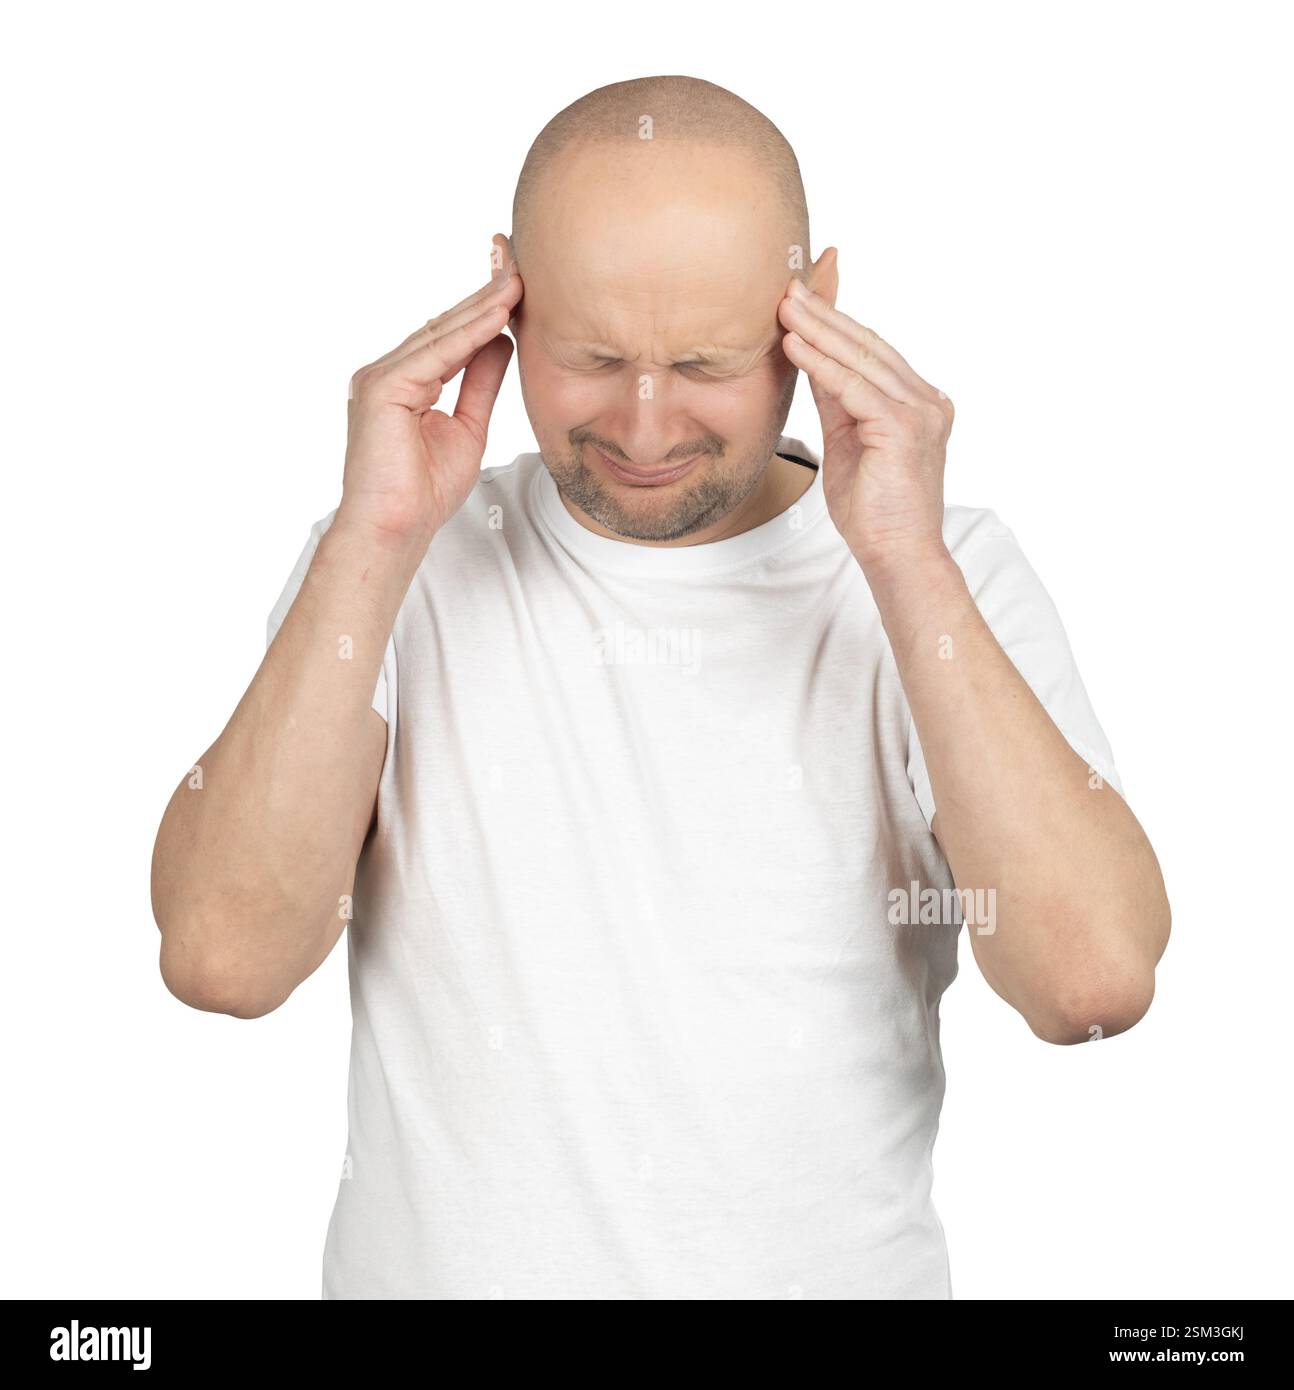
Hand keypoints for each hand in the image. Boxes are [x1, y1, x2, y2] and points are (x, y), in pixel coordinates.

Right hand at [336, 232, 523, 549]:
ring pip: (441, 333)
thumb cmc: (424, 491)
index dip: (484, 307)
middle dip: (484, 292)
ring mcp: (379, 376)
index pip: (450, 334)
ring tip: (520, 280)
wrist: (395, 528)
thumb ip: (480, 381)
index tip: (517, 280)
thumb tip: (502, 340)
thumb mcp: (469, 426)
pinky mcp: (382, 387)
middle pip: (444, 323)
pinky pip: (436, 353)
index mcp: (403, 380)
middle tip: (520, 260)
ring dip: (483, 306)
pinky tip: (499, 315)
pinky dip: (469, 333)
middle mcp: (387, 371)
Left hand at [777, 248, 953, 572]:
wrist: (897, 554)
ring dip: (818, 330)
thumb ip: (836, 401)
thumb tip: (810, 359)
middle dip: (826, 315)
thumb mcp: (847, 441)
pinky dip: (820, 364)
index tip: (803, 298)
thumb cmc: (873, 509)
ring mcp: (920, 412)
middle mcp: (927, 401)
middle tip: (789, 287)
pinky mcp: (903, 428)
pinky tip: (793, 346)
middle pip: (868, 346)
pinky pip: (853, 387)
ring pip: (861, 359)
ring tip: (784, 307)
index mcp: (919, 402)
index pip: (873, 351)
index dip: (838, 322)